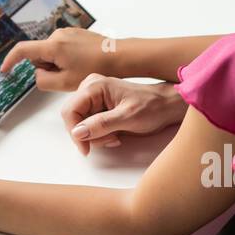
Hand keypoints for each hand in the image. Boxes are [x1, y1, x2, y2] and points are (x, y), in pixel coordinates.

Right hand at [0, 28, 117, 90]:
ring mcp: (67, 32)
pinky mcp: (75, 33)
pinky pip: (62, 48)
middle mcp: (57, 34)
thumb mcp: (65, 83)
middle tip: (67, 76)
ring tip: (78, 69)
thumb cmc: (95, 69)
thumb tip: (37, 74)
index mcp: (52, 46)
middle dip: (47, 67)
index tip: (4, 70)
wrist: (119, 56)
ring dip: (58, 63)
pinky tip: (82, 62)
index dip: (10, 60)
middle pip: (39, 55)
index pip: (22, 50)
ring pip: (51, 53)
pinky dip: (67, 57)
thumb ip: (43, 80)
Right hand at [60, 74, 187, 154]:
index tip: (86, 148)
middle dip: (89, 134)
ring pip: (80, 124)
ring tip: (115, 136)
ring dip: (96, 136)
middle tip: (109, 140)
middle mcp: (90, 88)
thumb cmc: (152, 107)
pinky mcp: (97, 106)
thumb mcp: (128, 117)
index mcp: (95, 86)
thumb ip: (101, 124)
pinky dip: (99, 134)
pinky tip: (114, 134)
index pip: (70, 110)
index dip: (74, 131)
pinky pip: (88, 125)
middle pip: (73, 118)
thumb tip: (77, 132)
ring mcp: (93, 97)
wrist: (165, 105)